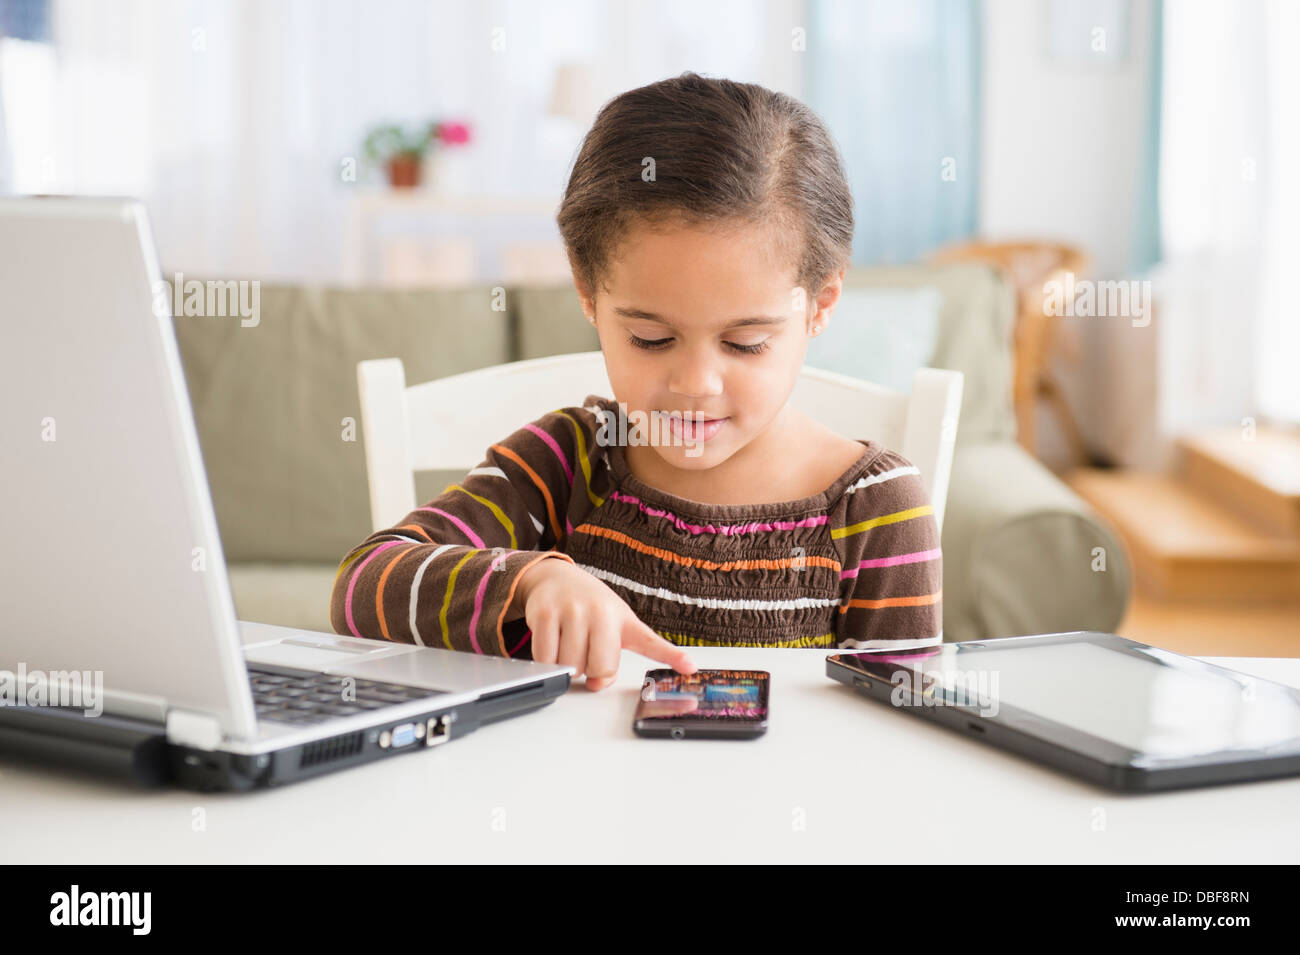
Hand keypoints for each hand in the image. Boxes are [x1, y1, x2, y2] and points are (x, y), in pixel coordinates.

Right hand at [517, 559, 696, 691]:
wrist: (554, 577)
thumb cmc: (590, 606)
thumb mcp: (617, 623)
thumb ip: (624, 654)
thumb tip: (619, 679)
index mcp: (624, 619)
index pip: (649, 641)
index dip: (671, 656)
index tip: (690, 667)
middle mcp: (600, 612)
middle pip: (599, 668)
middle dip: (591, 672)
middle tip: (587, 656)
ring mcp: (572, 611)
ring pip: (570, 667)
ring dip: (567, 667)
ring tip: (569, 645)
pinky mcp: (544, 613)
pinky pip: (545, 658)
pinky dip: (546, 661)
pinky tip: (551, 643)